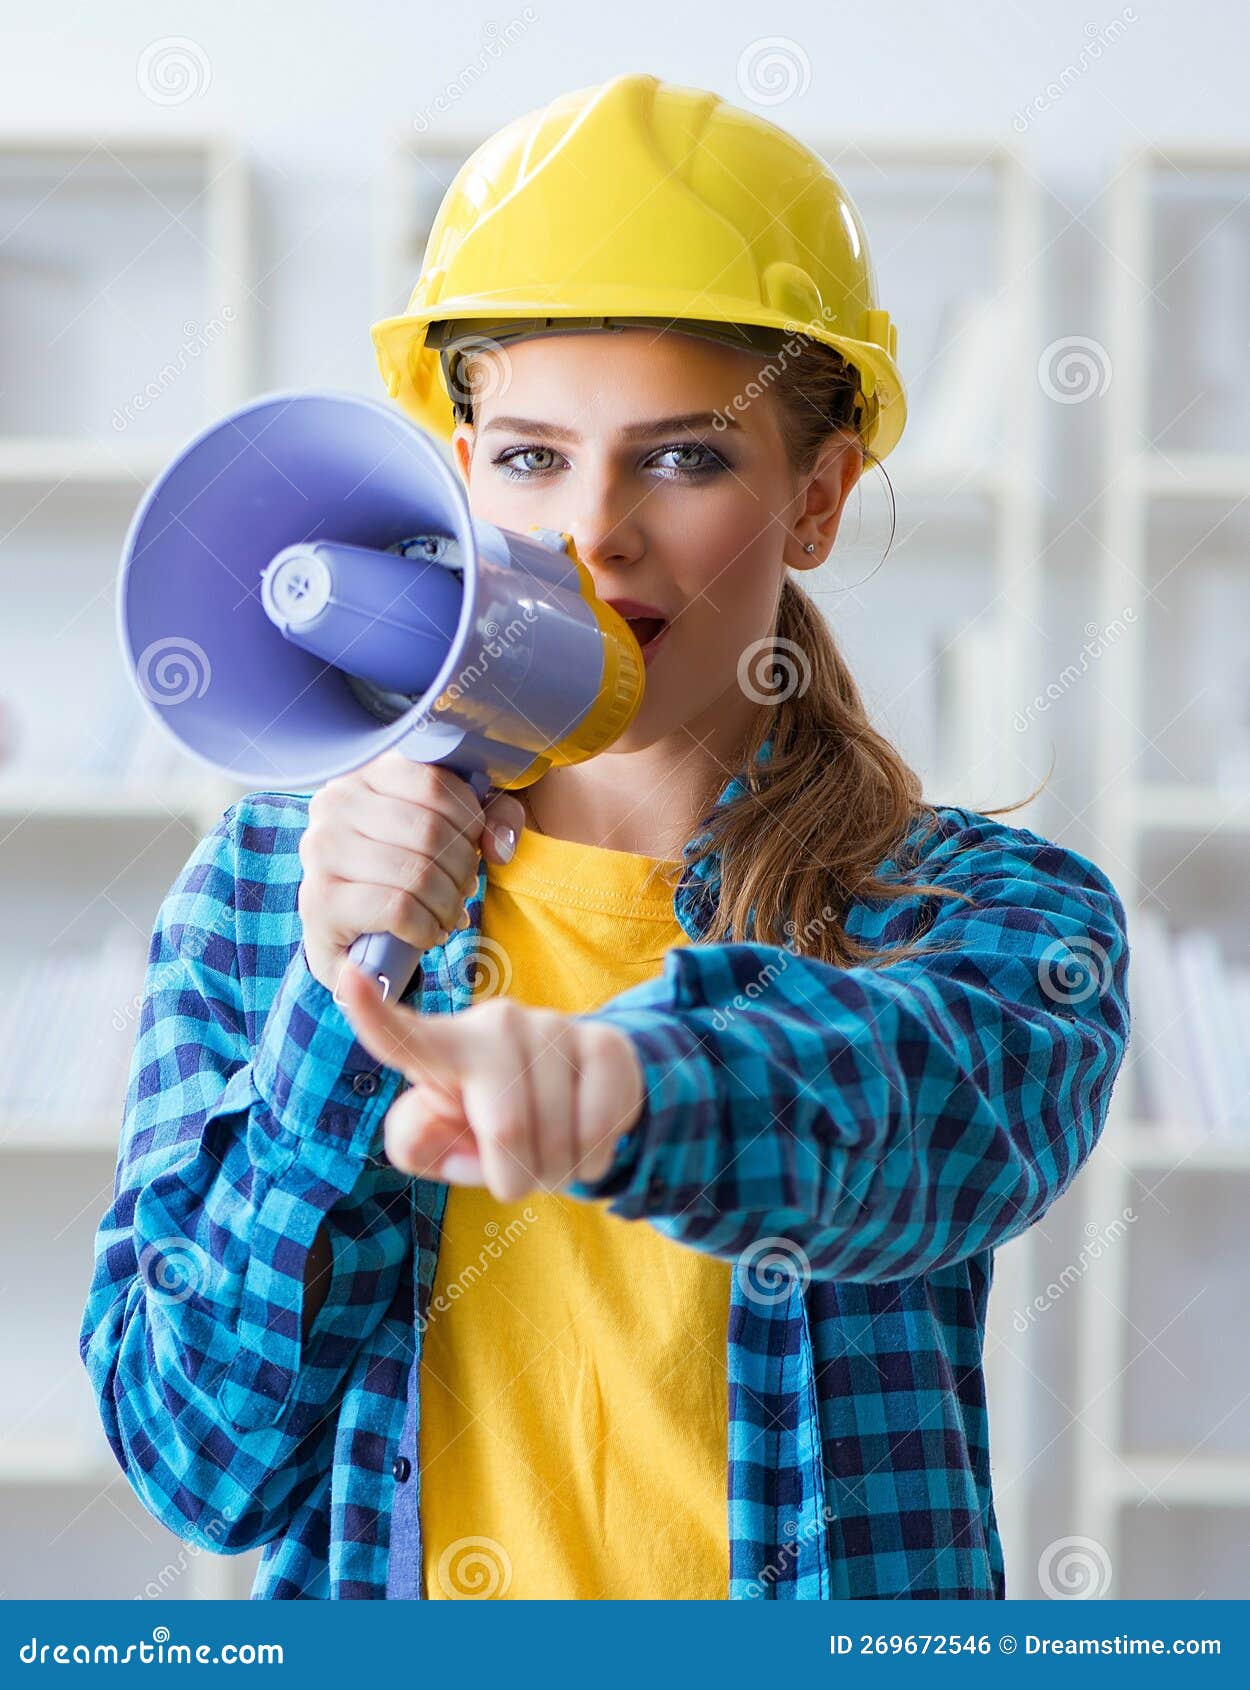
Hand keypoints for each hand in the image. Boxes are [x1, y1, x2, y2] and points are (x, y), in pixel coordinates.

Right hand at [297, 751, 525, 993]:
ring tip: (448, 915)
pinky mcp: (321, 900)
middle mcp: (334, 803)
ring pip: (417, 872)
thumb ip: (493, 819)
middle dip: (462, 869)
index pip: (434, 782)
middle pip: (429, 831)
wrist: (349, 942)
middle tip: (463, 891)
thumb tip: (500, 844)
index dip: (470, 819)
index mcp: (364, 774)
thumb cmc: (401, 878)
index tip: (473, 847)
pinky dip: (426, 928)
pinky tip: (427, 933)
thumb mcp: (449, 837)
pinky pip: (398, 908)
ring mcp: (321, 850)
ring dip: (448, 903)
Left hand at [334, 962, 645, 1199]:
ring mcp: (555, 1027)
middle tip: (518, 1169)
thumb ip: (417, 1141)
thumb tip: (432, 1122)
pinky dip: (593, 1158)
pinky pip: (601, 1129)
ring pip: (558, 1140)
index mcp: (446, 1046)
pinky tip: (584, 1137)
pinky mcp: (606, 1043)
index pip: (403, 1035)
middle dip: (515, 1176)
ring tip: (551, 1151)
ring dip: (556, 1171)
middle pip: (506, 1131)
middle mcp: (497, 1025)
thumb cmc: (494, 1121)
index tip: (348, 975)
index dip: (371, 1011)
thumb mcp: (447, 1140)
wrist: (576, 1099)